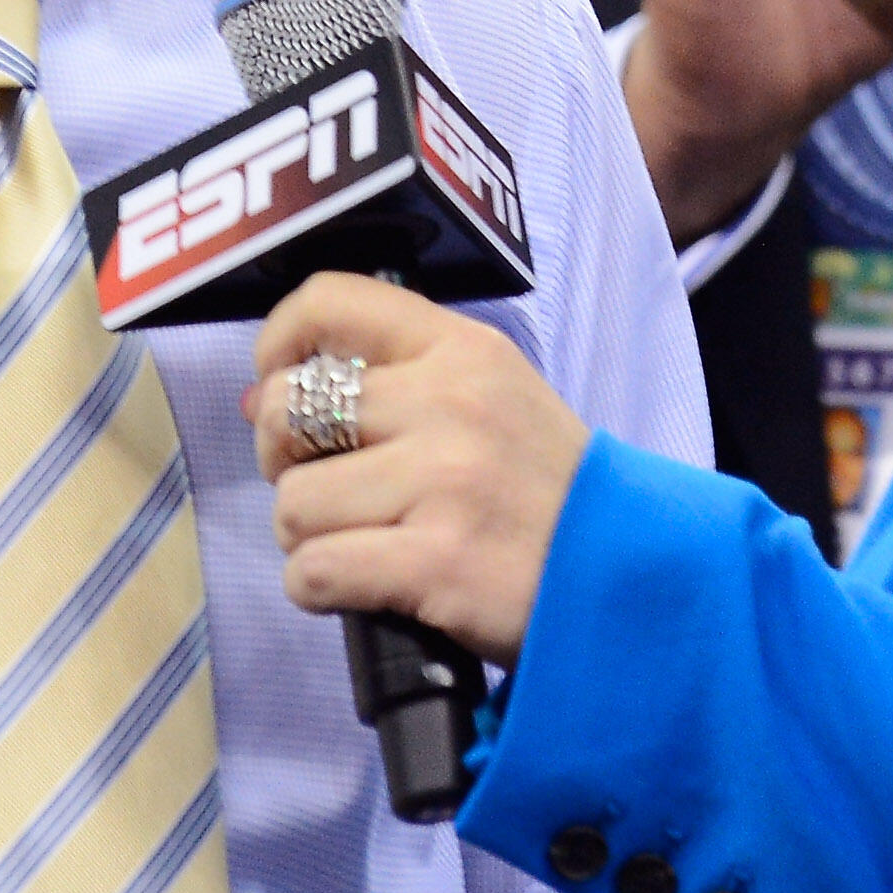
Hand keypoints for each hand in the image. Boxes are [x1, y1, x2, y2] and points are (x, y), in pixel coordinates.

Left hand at [247, 275, 592, 664]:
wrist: (632, 582)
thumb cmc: (551, 496)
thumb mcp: (495, 400)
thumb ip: (394, 384)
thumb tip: (260, 395)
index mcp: (464, 351)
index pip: (331, 301)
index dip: (277, 344)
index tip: (275, 387)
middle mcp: (450, 403)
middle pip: (289, 411)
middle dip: (283, 461)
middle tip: (324, 488)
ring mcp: (442, 483)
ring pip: (293, 504)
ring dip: (308, 537)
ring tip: (360, 545)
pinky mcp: (434, 563)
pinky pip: (312, 573)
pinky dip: (319, 591)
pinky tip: (362, 589)